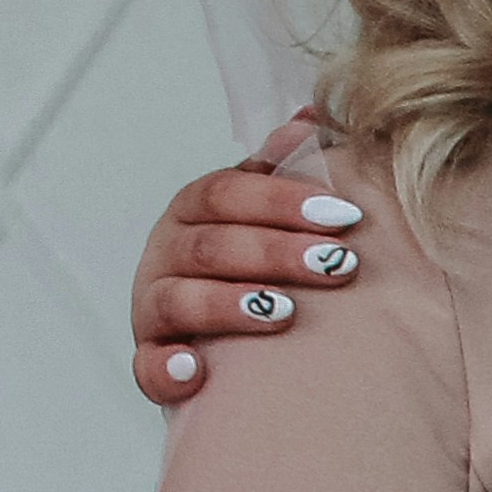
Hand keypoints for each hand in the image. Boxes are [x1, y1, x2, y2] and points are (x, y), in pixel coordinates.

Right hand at [133, 117, 364, 402]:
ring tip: (283, 312)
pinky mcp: (151, 363)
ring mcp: (152, 309)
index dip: (282, 200)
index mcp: (193, 210)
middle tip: (337, 264)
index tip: (344, 214)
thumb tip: (309, 119)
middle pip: (211, 246)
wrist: (234, 346)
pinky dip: (167, 370)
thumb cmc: (258, 266)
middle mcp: (165, 254)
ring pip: (179, 300)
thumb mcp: (270, 214)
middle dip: (276, 253)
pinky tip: (196, 371)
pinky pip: (147, 368)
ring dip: (228, 305)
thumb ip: (287, 170)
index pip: (226, 192)